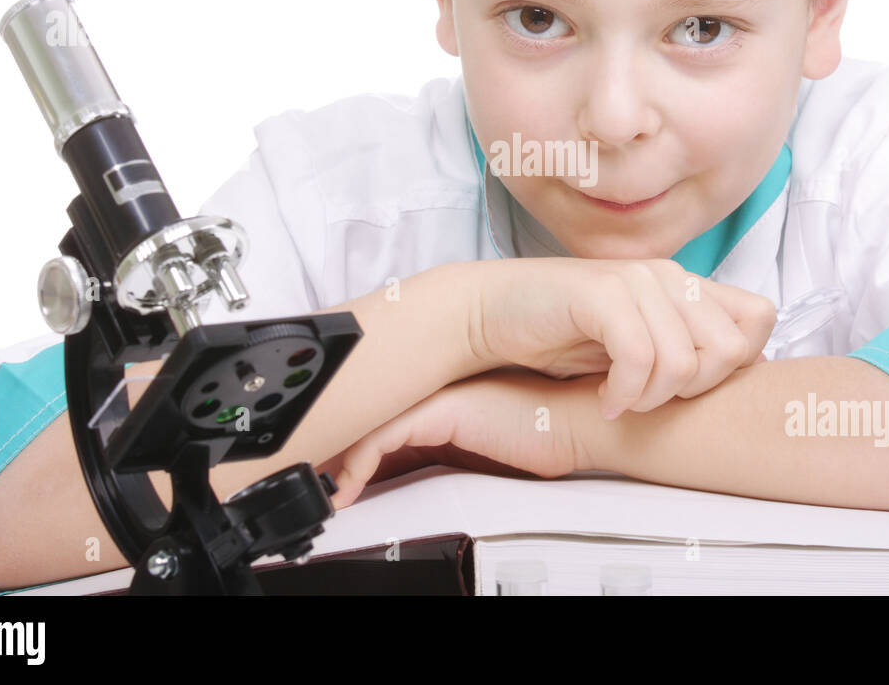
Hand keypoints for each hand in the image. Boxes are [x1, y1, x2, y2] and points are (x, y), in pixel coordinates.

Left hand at [330, 369, 583, 508]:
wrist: (578, 422)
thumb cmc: (551, 435)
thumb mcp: (494, 452)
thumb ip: (457, 460)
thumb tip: (422, 488)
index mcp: (447, 403)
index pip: (385, 422)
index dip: (354, 448)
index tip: (333, 476)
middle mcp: (435, 396)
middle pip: (370, 420)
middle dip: (335, 449)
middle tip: (310, 479)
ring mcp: (434, 400)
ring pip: (366, 426)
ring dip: (338, 459)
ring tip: (321, 491)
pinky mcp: (437, 412)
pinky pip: (377, 439)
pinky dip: (354, 466)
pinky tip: (345, 492)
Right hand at [471, 257, 775, 417]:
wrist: (492, 314)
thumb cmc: (564, 335)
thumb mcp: (639, 344)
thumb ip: (687, 348)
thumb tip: (750, 369)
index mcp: (684, 284)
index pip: (760, 318)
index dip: (738, 364)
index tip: (690, 387)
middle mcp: (668, 275)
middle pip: (730, 349)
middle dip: (693, 391)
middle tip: (649, 399)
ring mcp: (635, 279)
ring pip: (684, 361)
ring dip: (651, 397)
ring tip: (621, 399)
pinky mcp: (601, 294)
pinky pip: (639, 358)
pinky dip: (623, 393)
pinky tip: (604, 401)